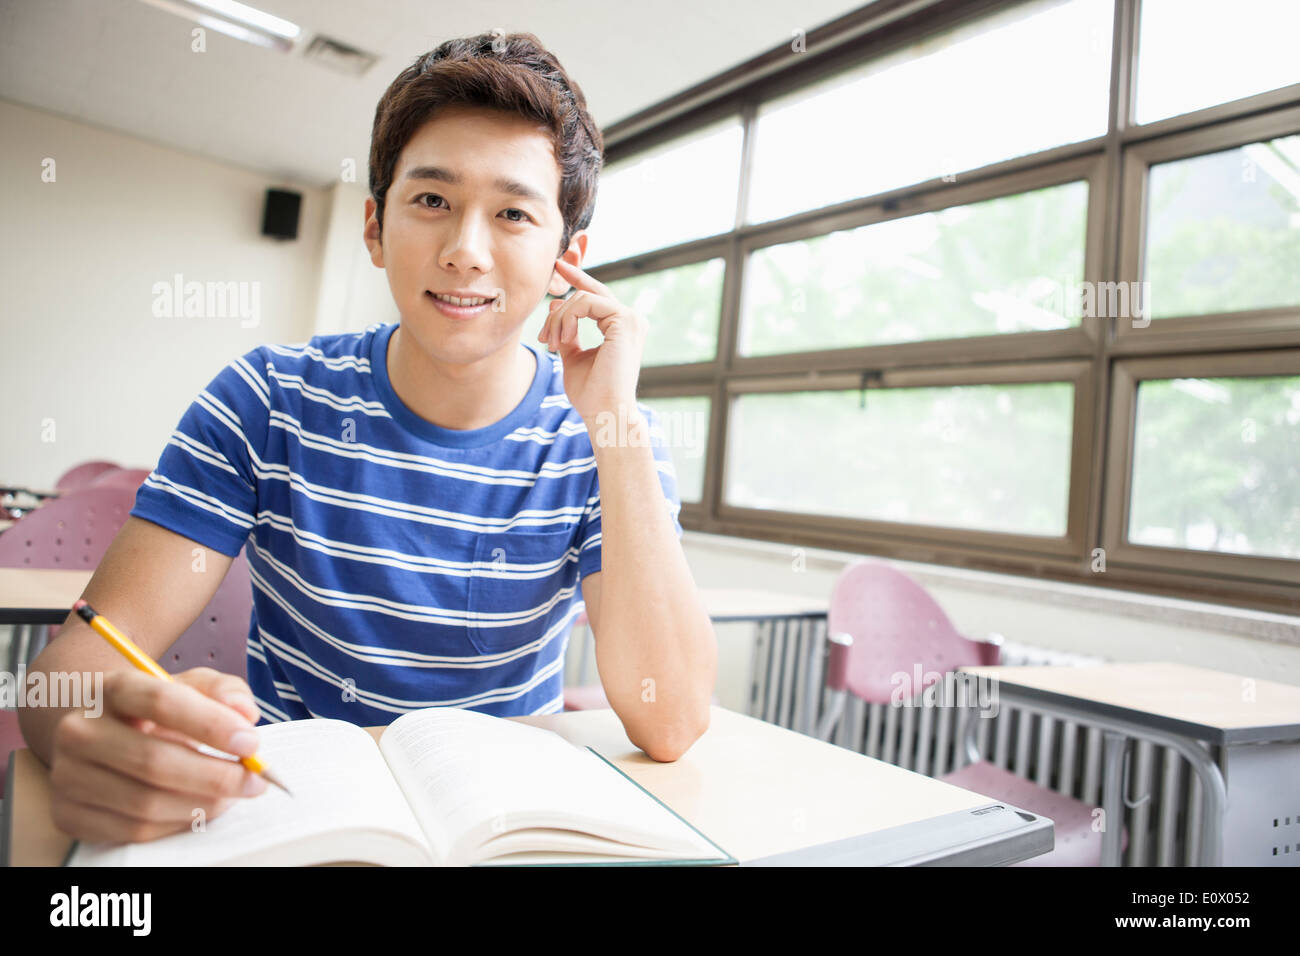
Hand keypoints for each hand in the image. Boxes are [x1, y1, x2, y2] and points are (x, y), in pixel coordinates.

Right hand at [48, 667, 269, 843]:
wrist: (98, 733)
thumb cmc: (156, 711)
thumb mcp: (190, 686)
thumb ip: (224, 691)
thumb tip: (245, 715)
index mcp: (113, 688)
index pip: (162, 702)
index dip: (212, 725)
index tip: (251, 743)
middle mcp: (80, 730)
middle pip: (154, 760)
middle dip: (216, 775)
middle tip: (254, 779)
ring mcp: (68, 775)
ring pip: (146, 802)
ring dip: (201, 804)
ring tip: (232, 795)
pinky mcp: (69, 814)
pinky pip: (133, 830)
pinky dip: (177, 824)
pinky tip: (199, 809)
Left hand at [537, 258, 647, 423]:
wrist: (605, 413)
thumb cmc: (591, 393)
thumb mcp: (573, 356)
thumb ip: (567, 332)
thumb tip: (556, 305)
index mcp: (621, 327)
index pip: (596, 295)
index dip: (577, 277)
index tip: (558, 267)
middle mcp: (630, 319)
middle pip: (589, 291)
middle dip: (568, 283)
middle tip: (548, 300)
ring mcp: (630, 318)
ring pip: (582, 297)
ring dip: (558, 319)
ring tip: (550, 344)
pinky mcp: (625, 320)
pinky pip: (586, 303)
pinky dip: (567, 318)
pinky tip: (561, 339)